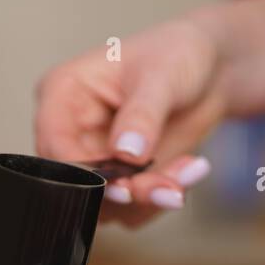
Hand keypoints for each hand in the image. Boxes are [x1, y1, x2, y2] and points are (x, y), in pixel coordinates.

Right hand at [34, 16, 226, 226]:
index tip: (123, 188)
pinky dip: (163, 197)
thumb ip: (142, 115)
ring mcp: (94, 160)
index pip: (53, 146)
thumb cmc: (177, 54)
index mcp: (63, 94)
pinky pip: (132, 210)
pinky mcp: (120, 181)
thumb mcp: (162, 76)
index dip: (83, 174)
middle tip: (170, 188)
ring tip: (190, 169)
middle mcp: (71, 132)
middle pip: (76, 184)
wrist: (211, 72)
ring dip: (149, 197)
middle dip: (125, 192)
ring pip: (105, 205)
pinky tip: (190, 168)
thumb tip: (126, 152)